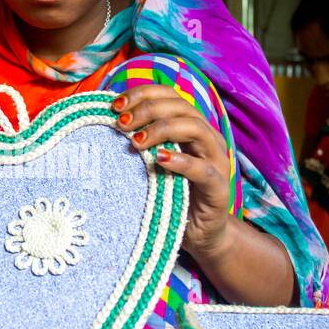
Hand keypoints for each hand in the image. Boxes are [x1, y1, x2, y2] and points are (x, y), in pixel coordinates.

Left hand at [112, 89, 231, 255]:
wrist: (198, 234)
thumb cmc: (170, 195)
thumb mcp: (152, 164)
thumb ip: (141, 141)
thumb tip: (109, 121)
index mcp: (191, 127)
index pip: (170, 96)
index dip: (143, 94)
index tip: (115, 105)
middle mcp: (207, 138)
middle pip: (182, 107)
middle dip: (148, 110)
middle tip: (121, 123)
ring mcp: (217, 161)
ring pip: (195, 129)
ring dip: (162, 129)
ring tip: (136, 141)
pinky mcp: (219, 189)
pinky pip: (203, 169)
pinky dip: (180, 161)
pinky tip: (159, 160)